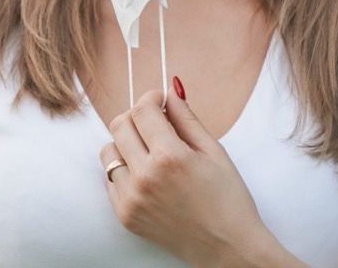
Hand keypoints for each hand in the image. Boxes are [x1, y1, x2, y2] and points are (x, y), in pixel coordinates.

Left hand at [99, 82, 276, 266]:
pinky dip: (124, 171)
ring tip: (150, 153)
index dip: (151, 98)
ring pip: (109, 151)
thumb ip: (187, 118)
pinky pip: (110, 178)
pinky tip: (147, 177)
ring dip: (126, 144)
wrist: (228, 249)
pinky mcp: (124, 215)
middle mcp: (145, 177)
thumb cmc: (228, 200)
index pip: (142, 110)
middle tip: (154, 123)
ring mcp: (131, 198)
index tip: (158, 100)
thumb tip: (169, 89)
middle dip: (136, 117)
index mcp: (170, 157)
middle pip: (120, 125)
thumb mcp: (214, 152)